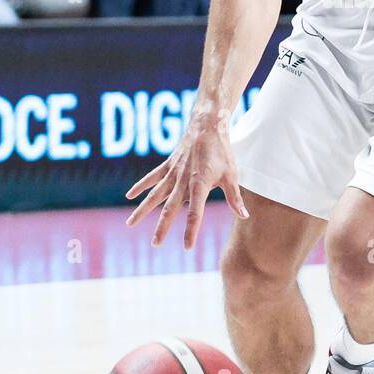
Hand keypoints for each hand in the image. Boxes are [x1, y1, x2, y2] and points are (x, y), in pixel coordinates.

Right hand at [125, 110, 248, 248]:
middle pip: (170, 208)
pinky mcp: (168, 165)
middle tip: (155, 245)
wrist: (208, 126)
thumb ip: (234, 197)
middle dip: (162, 227)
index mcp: (199, 184)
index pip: (195, 213)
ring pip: (155, 195)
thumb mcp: (232, 175)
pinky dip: (140, 186)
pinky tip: (129, 196)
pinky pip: (151, 177)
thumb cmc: (222, 152)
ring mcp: (173, 172)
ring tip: (130, 224)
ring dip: (143, 210)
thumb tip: (244, 216)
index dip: (191, 231)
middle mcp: (182, 180)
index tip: (187, 247)